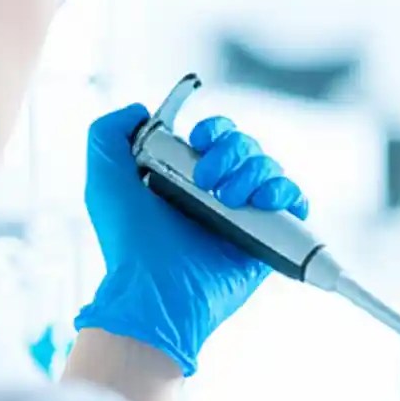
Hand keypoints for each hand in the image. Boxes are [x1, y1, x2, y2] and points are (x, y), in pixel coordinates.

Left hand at [74, 105, 308, 375]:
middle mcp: (218, 193)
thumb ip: (108, 133)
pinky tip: (262, 204)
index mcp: (186, 176)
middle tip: (207, 181)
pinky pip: (295, 202)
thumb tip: (140, 110)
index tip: (198, 140)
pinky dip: (287, 193)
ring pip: (271, 169)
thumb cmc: (129, 244)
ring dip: (254, 173)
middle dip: (232, 152)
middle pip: (247, 146)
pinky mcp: (268, 239)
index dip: (214, 130)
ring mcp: (245, 216)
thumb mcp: (104, 180)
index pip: (216, 136)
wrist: (156, 291)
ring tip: (227, 200)